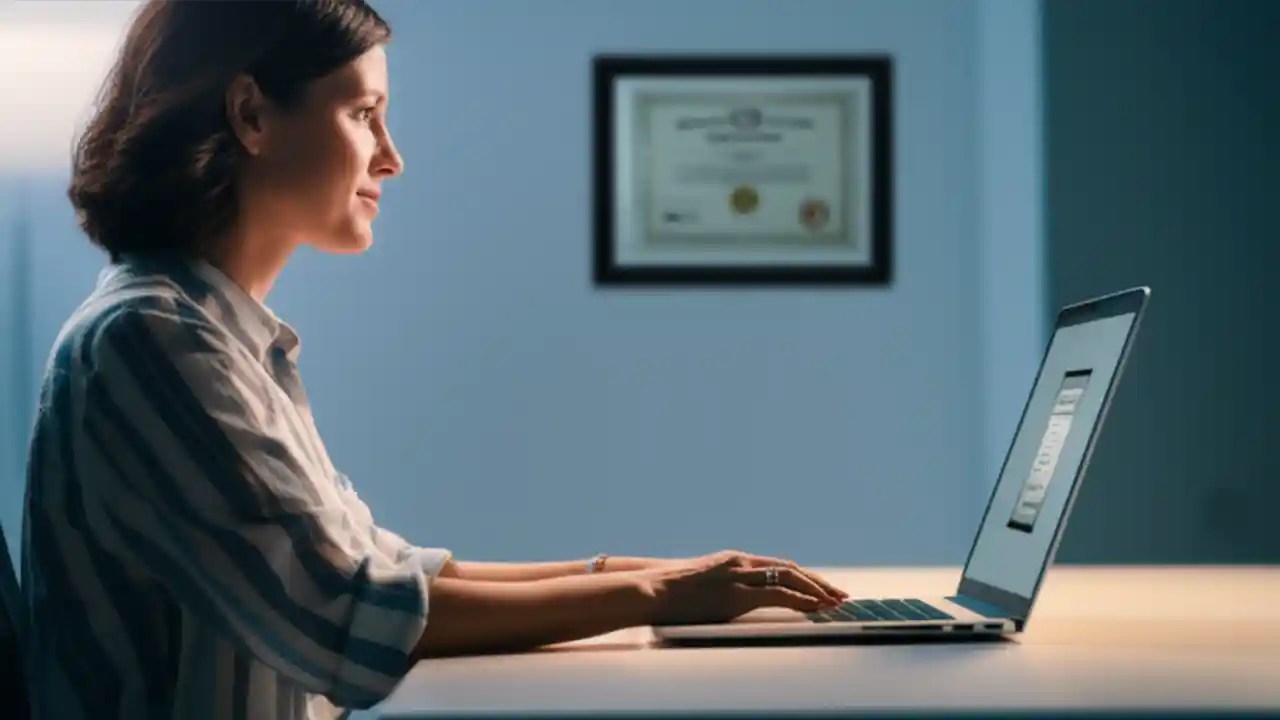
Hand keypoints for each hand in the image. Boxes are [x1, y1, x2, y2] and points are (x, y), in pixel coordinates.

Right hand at [642, 549, 847, 625]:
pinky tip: (815, 607)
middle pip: (790, 568)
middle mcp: (741, 563)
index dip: (804, 576)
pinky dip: (800, 599)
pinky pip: (777, 594)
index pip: (779, 565)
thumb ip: (724, 587)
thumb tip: (736, 601)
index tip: (823, 588)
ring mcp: (738, 576)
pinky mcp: (735, 594)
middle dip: (818, 582)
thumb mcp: (704, 584)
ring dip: (816, 590)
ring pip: (789, 577)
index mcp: (735, 560)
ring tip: (835, 602)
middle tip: (840, 595)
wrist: (651, 589)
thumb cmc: (672, 592)